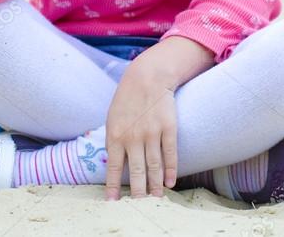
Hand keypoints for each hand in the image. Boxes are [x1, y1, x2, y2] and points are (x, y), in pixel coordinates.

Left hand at [104, 63, 178, 199]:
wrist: (147, 78)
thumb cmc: (127, 99)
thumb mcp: (112, 118)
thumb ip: (113, 141)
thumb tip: (114, 165)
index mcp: (115, 135)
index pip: (113, 167)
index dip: (113, 186)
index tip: (113, 202)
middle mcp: (133, 137)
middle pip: (136, 171)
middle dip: (137, 191)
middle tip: (139, 205)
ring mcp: (152, 133)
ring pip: (154, 166)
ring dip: (155, 185)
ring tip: (156, 198)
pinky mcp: (168, 128)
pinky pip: (170, 154)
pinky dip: (170, 170)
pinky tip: (170, 182)